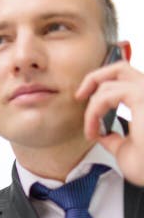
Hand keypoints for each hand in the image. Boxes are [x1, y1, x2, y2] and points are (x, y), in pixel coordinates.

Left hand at [77, 57, 143, 184]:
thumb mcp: (126, 150)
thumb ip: (115, 138)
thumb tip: (104, 134)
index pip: (126, 80)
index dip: (103, 90)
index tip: (87, 107)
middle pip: (121, 67)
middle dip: (94, 78)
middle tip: (79, 96)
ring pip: (112, 79)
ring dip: (93, 107)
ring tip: (90, 130)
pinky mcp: (142, 96)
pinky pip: (106, 95)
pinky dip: (93, 112)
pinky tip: (92, 132)